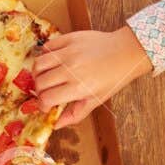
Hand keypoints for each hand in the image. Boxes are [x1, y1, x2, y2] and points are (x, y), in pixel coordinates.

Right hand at [30, 28, 151, 127]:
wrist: (126, 52)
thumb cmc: (113, 78)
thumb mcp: (96, 100)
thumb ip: (75, 114)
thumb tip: (56, 125)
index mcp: (79, 87)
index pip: (47, 98)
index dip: (42, 105)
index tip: (46, 106)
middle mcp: (71, 69)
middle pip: (40, 83)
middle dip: (39, 91)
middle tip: (46, 93)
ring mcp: (69, 52)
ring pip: (39, 64)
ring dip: (37, 74)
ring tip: (44, 77)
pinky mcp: (70, 39)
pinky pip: (47, 47)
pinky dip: (45, 56)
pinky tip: (52, 62)